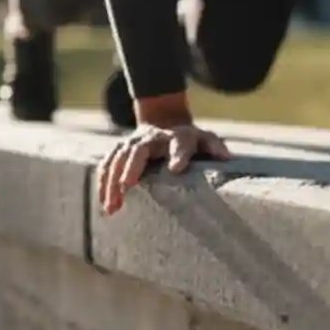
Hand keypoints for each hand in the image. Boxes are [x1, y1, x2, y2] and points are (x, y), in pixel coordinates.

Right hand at [97, 123, 231, 214]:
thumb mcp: (205, 140)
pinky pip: (107, 163)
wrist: (164, 123)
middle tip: (126, 187)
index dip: (179, 154)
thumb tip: (227, 158)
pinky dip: (102, 181)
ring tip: (112, 206)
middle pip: (139, 150)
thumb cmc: (189, 141)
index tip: (176, 168)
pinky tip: (103, 202)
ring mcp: (133, 142)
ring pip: (118, 157)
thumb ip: (215, 147)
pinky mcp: (120, 150)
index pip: (180, 143)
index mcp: (178, 136)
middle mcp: (153, 137)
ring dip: (111, 180)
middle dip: (132, 167)